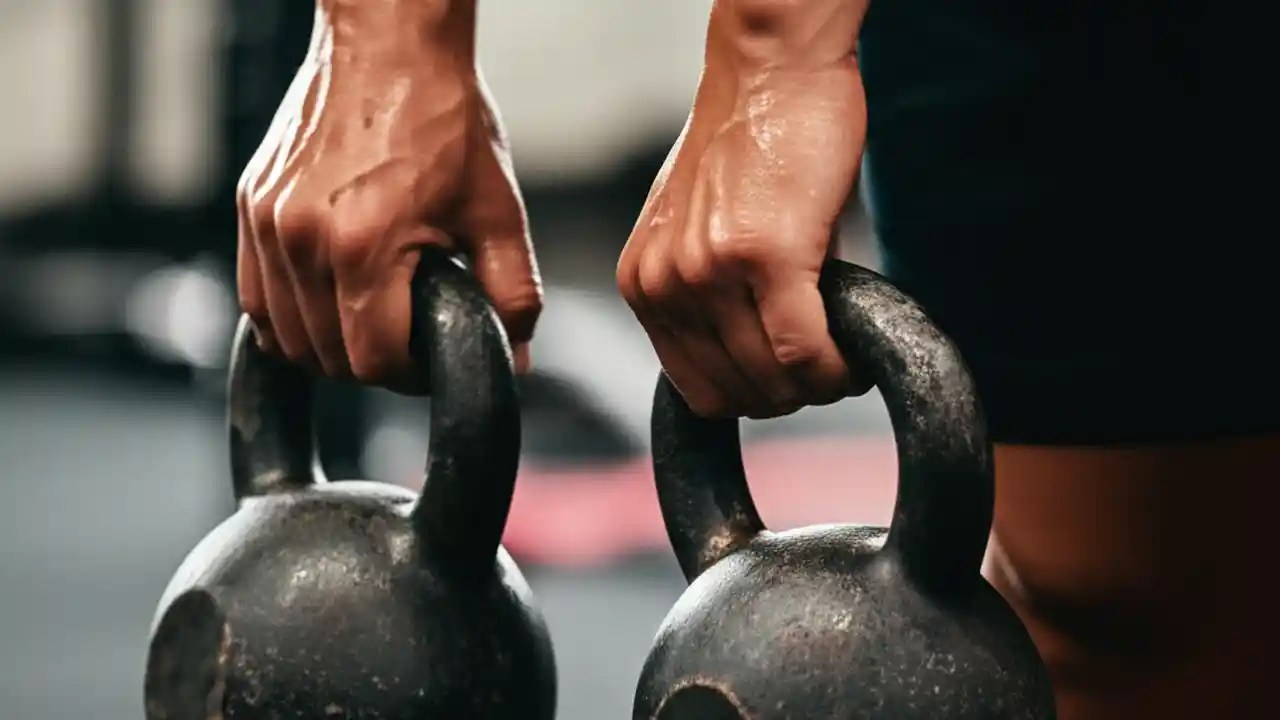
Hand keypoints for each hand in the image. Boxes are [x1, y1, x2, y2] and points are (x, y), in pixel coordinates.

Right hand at [237, 2, 539, 388]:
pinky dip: (292, 317)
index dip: (408, 375)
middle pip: (326, 357)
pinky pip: (257, 298)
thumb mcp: (496, 212)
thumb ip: (511, 294)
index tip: (429, 359)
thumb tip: (515, 357)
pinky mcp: (251, 207)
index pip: (371, 361)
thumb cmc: (442, 116)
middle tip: (410, 339)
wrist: (389, 44)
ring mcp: (266, 223)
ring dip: (330, 345)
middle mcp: (301, 238)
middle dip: (373, 363)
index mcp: (361, 244)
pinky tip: (332, 302)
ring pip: (285, 337)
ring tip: (375, 319)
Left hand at [617, 1, 868, 418]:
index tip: (793, 382)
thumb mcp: (700, 232)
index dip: (754, 399)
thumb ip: (710, 297)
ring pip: (775, 381)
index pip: (695, 391)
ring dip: (821, 384)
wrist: (770, 69)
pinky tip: (857, 355)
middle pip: (737, 395)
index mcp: (643, 283)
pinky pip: (806, 352)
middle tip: (830, 370)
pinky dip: (838, 369)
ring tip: (846, 359)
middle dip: (792, 395)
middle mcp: (664, 284)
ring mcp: (709, 273)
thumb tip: (762, 365)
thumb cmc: (749, 144)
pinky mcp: (765, 256)